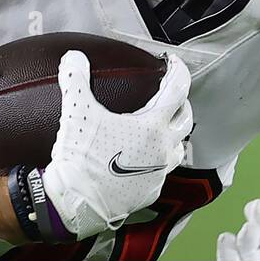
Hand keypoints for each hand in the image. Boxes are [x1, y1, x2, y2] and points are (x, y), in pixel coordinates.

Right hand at [42, 50, 192, 239]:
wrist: (77, 202)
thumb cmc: (81, 159)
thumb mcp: (77, 112)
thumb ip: (76, 80)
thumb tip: (73, 58)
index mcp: (152, 126)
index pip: (177, 89)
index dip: (178, 70)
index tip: (172, 62)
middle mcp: (162, 149)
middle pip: (186, 118)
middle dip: (180, 102)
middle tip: (169, 94)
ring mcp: (159, 173)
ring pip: (178, 147)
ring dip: (172, 134)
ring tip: (159, 127)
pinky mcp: (151, 191)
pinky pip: (162, 171)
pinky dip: (157, 159)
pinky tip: (142, 157)